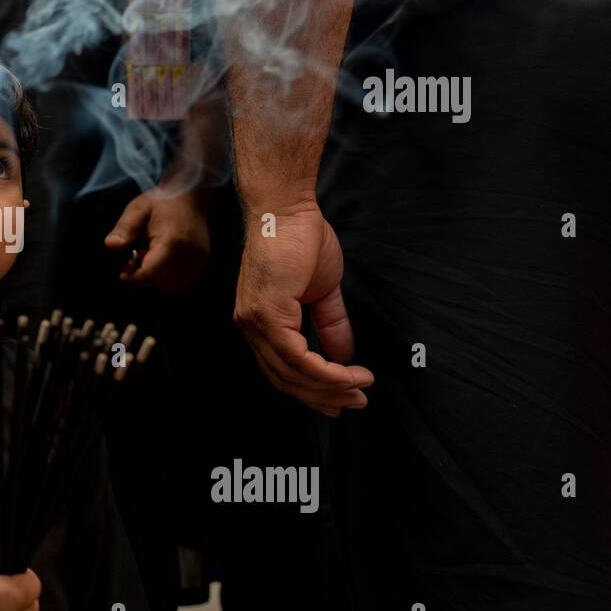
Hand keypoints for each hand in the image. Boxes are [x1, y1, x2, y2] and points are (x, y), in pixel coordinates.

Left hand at [104, 187, 209, 292]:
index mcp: (172, 243)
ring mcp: (198, 262)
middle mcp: (189, 256)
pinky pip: (181, 282)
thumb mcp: (137, 210)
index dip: (133, 278)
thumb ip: (124, 228)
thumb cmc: (161, 203)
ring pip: (171, 287)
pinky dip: (169, 277)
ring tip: (153, 257)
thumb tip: (110, 245)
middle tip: (139, 257)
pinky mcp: (202, 265)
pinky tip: (163, 261)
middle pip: (159, 283)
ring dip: (157, 278)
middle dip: (145, 276)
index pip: (150, 274)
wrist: (190, 198)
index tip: (122, 272)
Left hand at [233, 202, 373, 416]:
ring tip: (360, 389)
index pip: (281, 371)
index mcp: (259, 323)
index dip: (312, 391)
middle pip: (284, 380)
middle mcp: (250, 327)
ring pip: (291, 374)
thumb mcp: (322, 291)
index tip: (342, 399)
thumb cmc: (300, 240)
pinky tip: (349, 373)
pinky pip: (296, 357)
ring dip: (330, 388)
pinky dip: (325, 372)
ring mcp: (255, 322)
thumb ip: (331, 325)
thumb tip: (344, 357)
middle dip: (323, 398)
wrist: (286, 208)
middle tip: (356, 403)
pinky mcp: (267, 313)